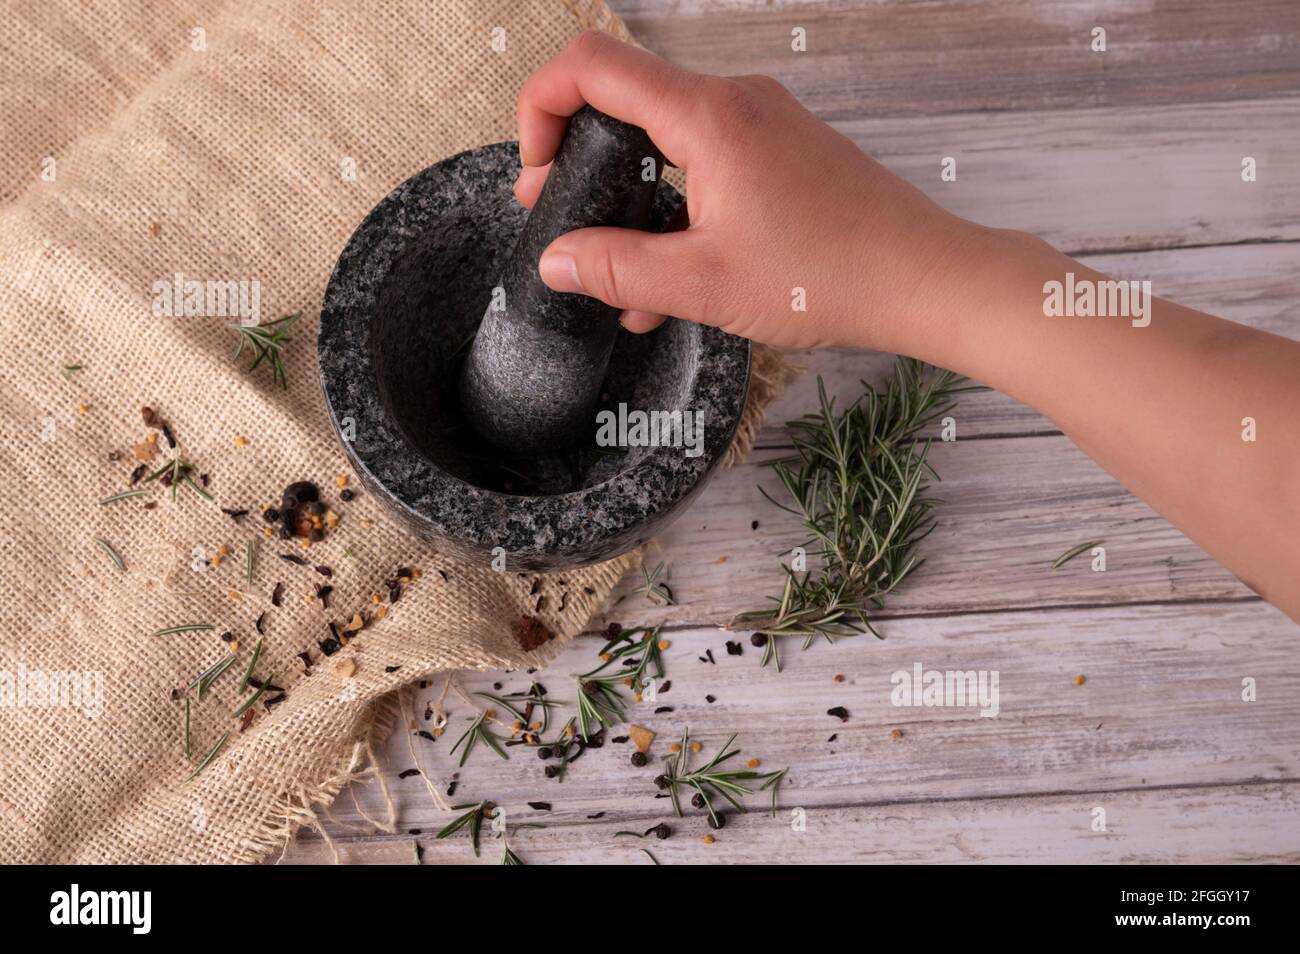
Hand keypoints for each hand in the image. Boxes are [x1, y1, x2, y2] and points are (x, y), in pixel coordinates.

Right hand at [515, 31, 987, 353]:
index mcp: (707, 116)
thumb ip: (617, 269)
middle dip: (578, 154)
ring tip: (613, 264)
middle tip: (561, 216)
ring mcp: (763, 121)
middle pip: (624, 96)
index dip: (541, 106)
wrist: (923, 278)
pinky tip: (669, 274)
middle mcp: (735, 101)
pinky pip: (706, 158)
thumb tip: (556, 261)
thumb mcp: (702, 284)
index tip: (537, 168)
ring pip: (666, 135)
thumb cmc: (828, 276)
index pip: (592, 65)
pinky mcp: (782, 148)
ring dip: (628, 190)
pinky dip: (674, 201)